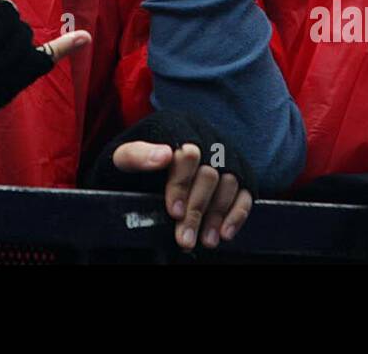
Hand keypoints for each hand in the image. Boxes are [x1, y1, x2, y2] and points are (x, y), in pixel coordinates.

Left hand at [112, 141, 252, 250]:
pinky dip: (237, 214)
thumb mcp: (121, 158)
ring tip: (204, 241)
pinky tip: (224, 233)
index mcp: (177, 127)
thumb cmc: (131, 166)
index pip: (188, 154)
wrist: (139, 172)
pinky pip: (245, 192)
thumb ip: (136, 154)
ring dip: (217, 216)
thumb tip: (164, 155)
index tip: (173, 212)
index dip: (182, 184)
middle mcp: (204, 136)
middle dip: (197, 209)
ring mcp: (223, 154)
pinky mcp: (237, 173)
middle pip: (209, 173)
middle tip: (185, 239)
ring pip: (229, 184)